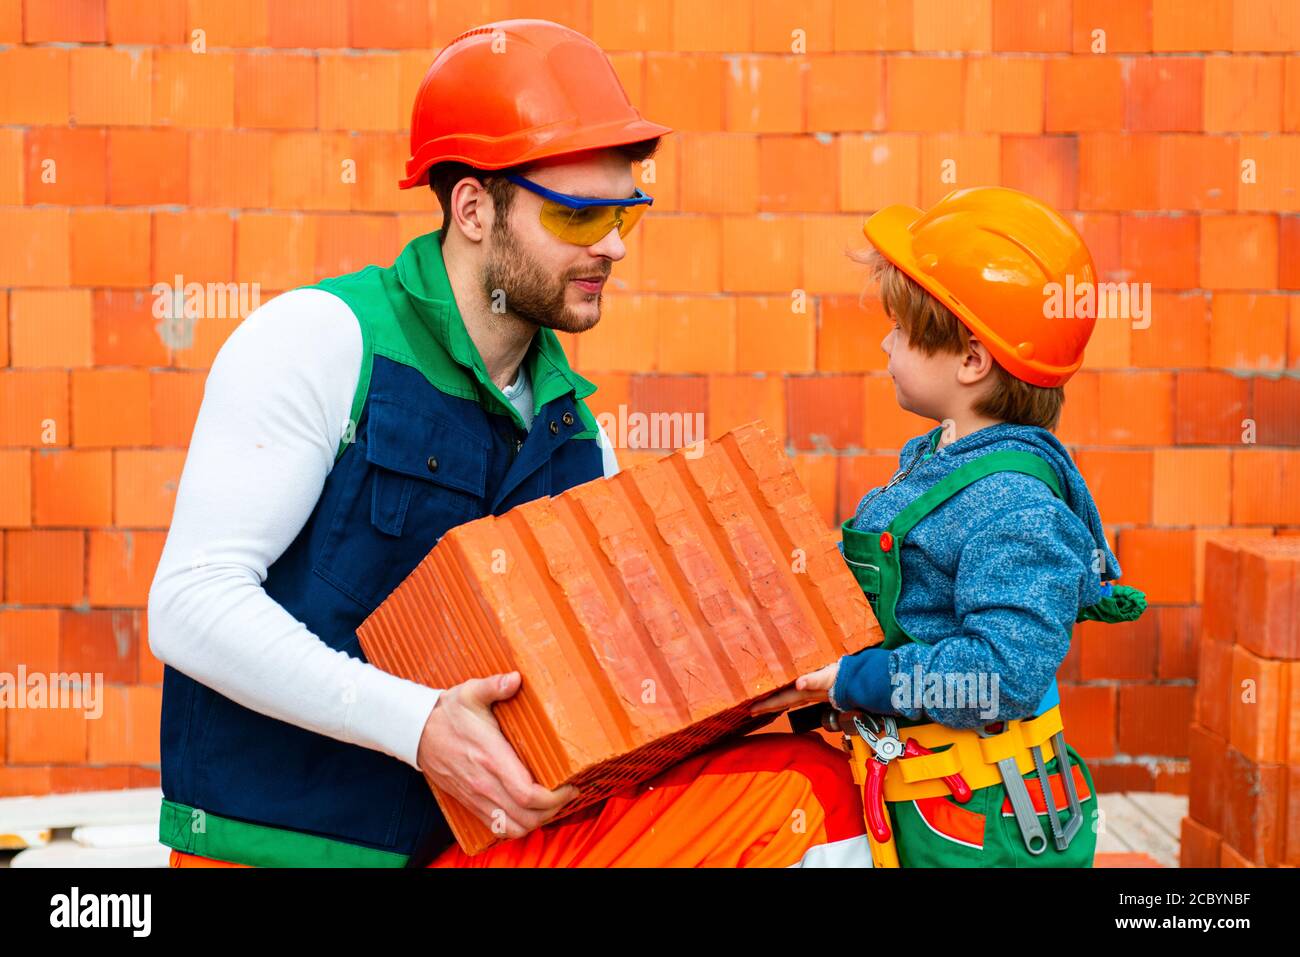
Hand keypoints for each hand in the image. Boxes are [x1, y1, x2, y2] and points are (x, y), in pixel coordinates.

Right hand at [416, 672, 578, 840]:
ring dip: (537, 821)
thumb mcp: (470, 693)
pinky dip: (518, 825)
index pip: (528, 794)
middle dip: (553, 811)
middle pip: (527, 817)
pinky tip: (528, 810)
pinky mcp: (470, 802)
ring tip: (551, 804)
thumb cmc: (447, 713)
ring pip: (514, 827)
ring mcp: (477, 796)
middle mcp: (485, 784)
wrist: (416, 732)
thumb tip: (516, 678)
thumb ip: (494, 685)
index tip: (570, 785)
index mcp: (491, 758)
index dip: (555, 797)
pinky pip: (499, 827)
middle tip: (567, 794)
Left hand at [749, 661, 839, 715]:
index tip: (750, 711)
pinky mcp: (813, 690)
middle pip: (780, 704)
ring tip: (762, 707)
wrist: (855, 680)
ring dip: (773, 705)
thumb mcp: (826, 677)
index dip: (765, 705)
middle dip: (765, 708)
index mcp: (803, 692)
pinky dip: (784, 698)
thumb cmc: (840, 677)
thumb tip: (799, 684)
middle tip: (750, 712)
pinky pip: (794, 696)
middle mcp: (804, 694)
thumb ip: (813, 680)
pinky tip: (782, 697)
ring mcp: (808, 694)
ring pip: (786, 701)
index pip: (780, 700)